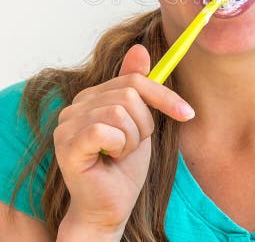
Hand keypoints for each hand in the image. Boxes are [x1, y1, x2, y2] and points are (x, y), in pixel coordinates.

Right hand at [53, 44, 194, 235]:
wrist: (110, 208)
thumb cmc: (123, 169)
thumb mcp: (141, 123)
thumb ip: (138, 87)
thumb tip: (139, 47)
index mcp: (92, 97)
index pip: (134, 79)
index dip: (164, 95)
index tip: (187, 113)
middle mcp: (75, 106)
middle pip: (129, 93)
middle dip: (144, 124)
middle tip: (133, 147)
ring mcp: (67, 124)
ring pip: (120, 112)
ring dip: (132, 139)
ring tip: (120, 155)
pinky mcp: (67, 144)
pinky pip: (105, 130)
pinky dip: (118, 146)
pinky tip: (110, 159)